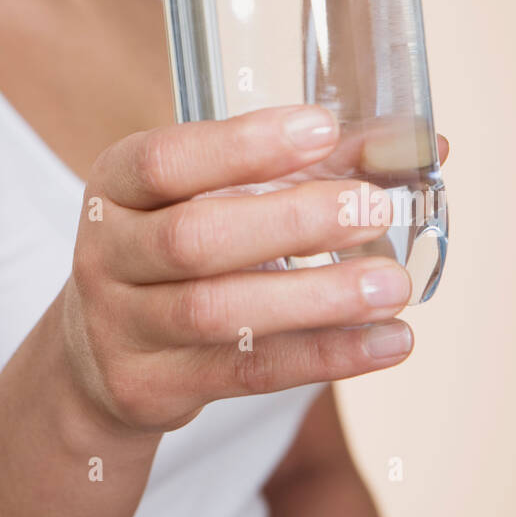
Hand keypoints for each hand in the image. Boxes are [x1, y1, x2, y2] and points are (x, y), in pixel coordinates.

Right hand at [61, 105, 446, 436]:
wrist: (102, 354)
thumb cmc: (175, 250)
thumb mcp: (210, 196)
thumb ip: (303, 167)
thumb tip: (414, 145)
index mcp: (117, 184)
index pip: (167, 159)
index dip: (242, 145)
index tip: (321, 129)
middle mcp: (106, 252)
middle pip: (193, 238)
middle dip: (291, 222)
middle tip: (372, 210)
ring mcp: (121, 325)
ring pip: (218, 313)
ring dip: (315, 299)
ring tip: (392, 286)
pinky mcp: (151, 387)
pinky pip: (245, 373)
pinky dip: (323, 356)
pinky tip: (386, 341)